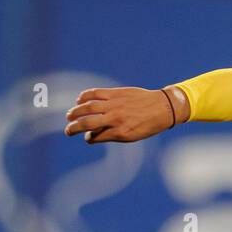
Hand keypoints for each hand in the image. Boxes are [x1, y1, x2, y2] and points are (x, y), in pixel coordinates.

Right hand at [65, 86, 184, 143]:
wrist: (163, 107)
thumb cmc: (148, 125)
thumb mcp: (132, 136)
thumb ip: (112, 135)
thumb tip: (92, 136)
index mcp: (120, 132)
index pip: (96, 137)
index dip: (89, 138)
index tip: (87, 138)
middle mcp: (115, 118)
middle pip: (87, 123)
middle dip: (74, 127)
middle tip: (68, 131)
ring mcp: (114, 104)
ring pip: (88, 107)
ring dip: (75, 112)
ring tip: (69, 116)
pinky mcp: (115, 93)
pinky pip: (95, 93)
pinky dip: (84, 96)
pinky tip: (79, 100)